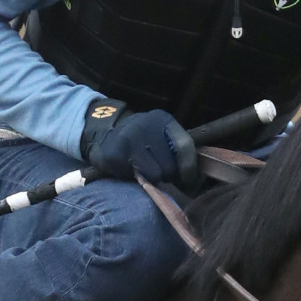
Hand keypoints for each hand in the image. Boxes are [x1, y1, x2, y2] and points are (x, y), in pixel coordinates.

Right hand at [80, 100, 195, 186]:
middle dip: (168, 175)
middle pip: (170, 165)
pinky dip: (134, 178)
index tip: (188, 181)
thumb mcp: (161, 135)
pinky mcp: (114, 155)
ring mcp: (128, 139)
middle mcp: (145, 125)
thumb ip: (177, 149)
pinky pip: (134, 178)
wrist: (107, 135)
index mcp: (162, 119)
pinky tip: (129, 168)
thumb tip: (193, 180)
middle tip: (160, 172)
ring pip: (154, 174)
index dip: (189, 168)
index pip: (184, 146)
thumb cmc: (143, 140)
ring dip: (153, 178)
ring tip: (145, 169)